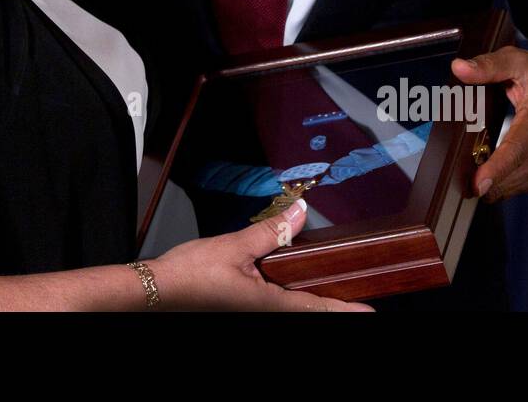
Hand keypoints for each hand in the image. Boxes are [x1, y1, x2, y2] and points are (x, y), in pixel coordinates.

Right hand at [146, 201, 373, 311]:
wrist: (158, 291)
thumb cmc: (190, 275)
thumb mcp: (233, 247)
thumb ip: (269, 233)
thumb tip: (298, 213)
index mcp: (268, 305)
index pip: (317, 309)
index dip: (345, 311)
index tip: (370, 312)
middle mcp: (264, 313)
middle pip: (307, 309)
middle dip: (330, 302)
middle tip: (354, 290)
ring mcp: (252, 312)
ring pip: (290, 306)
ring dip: (309, 297)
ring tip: (330, 284)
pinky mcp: (241, 307)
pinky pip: (274, 302)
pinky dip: (289, 292)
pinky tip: (289, 278)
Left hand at [451, 47, 527, 202]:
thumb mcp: (519, 62)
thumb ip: (488, 66)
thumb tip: (459, 68)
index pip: (517, 150)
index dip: (496, 169)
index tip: (478, 185)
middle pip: (513, 174)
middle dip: (484, 180)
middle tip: (457, 178)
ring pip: (516, 186)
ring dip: (492, 186)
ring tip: (468, 177)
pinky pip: (523, 187)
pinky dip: (504, 186)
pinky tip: (488, 178)